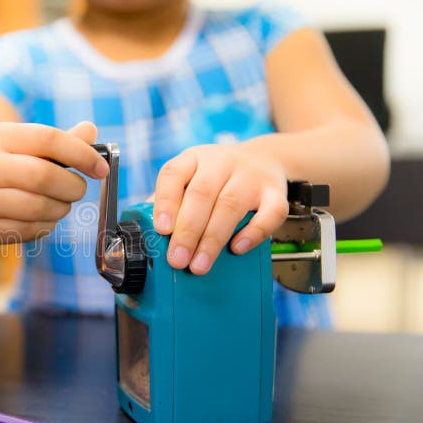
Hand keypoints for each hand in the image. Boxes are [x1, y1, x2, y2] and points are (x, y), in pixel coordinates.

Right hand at [0, 121, 107, 242]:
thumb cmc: (0, 167)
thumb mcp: (21, 145)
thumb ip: (58, 140)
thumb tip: (91, 132)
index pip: (48, 139)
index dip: (82, 154)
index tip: (101, 168)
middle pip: (44, 176)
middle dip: (72, 186)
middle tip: (77, 189)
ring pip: (40, 207)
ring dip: (61, 208)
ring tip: (58, 202)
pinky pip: (32, 229)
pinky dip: (47, 225)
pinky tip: (41, 217)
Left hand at [152, 143, 287, 274]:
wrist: (265, 159)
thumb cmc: (218, 177)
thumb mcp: (191, 178)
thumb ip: (170, 201)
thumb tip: (147, 233)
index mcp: (194, 158)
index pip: (173, 174)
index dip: (165, 202)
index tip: (161, 229)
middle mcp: (221, 161)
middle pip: (202, 194)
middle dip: (187, 231)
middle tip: (177, 259)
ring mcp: (251, 175)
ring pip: (231, 204)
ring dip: (213, 239)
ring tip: (199, 264)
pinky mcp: (276, 191)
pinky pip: (270, 212)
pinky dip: (254, 232)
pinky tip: (238, 248)